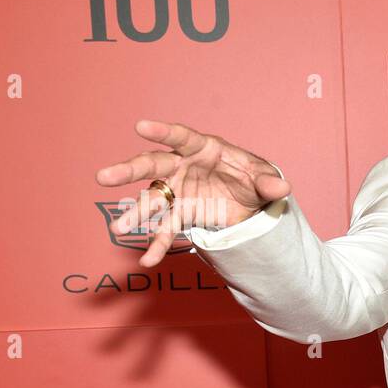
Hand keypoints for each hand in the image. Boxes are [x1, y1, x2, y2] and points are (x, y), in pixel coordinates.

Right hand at [95, 118, 291, 267]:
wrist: (250, 200)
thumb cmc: (252, 178)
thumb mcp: (264, 178)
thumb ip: (269, 182)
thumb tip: (282, 188)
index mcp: (203, 148)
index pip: (180, 137)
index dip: (162, 132)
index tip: (140, 127)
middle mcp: (183, 166)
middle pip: (153, 166)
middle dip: (129, 171)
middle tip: (104, 177)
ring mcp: (178, 190)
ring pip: (153, 200)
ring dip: (136, 214)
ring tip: (118, 228)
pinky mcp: (181, 213)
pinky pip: (167, 228)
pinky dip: (159, 244)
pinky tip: (148, 260)